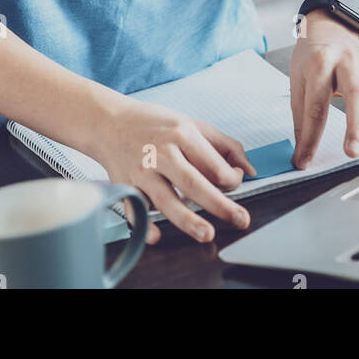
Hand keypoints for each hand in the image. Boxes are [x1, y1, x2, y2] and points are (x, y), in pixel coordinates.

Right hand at [95, 97, 257, 244]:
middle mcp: (161, 153)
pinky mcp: (125, 185)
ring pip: (166, 200)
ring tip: (207, 234)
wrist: (109, 122)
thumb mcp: (191, 123)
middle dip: (218, 204)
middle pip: (193, 183)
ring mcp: (141, 171)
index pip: (212, 164)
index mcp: (181, 134)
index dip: (231, 179)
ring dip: (187, 219)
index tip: (236, 184)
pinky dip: (144, 224)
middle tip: (239, 219)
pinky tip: (156, 236)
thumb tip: (249, 169)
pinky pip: (134, 209)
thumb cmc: (154, 124)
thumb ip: (223, 145)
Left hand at [290, 11, 358, 168]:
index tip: (304, 161)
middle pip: (353, 94)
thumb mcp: (297, 80)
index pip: (315, 106)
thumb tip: (301, 153)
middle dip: (354, 125)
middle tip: (352, 152)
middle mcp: (345, 63)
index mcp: (319, 63)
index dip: (310, 137)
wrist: (326, 29)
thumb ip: (301, 116)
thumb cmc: (311, 58)